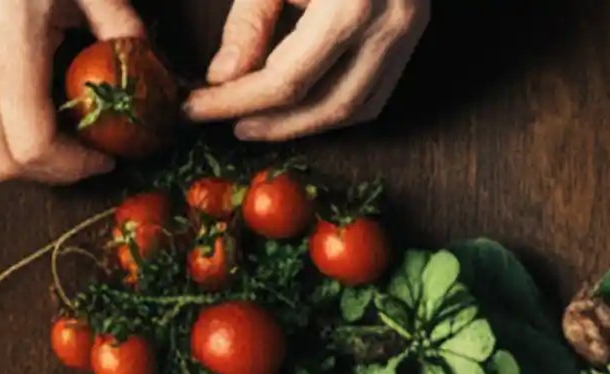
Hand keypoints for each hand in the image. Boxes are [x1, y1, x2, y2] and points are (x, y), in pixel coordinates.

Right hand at [0, 0, 144, 183]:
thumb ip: (120, 27)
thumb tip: (146, 63)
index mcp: (7, 54)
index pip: (32, 148)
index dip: (70, 168)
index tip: (101, 159)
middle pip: (3, 164)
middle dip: (50, 171)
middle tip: (85, 154)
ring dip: (27, 143)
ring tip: (61, 114)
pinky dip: (5, 116)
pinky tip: (27, 87)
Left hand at [184, 0, 429, 140]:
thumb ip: (249, 22)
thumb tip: (223, 79)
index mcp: (351, 4)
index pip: (287, 80)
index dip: (236, 102)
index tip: (198, 108)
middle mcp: (389, 24)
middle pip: (325, 105)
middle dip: (271, 124)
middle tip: (225, 123)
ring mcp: (408, 31)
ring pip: (354, 110)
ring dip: (301, 126)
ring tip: (255, 122)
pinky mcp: (412, 33)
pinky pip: (375, 95)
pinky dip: (333, 111)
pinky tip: (296, 109)